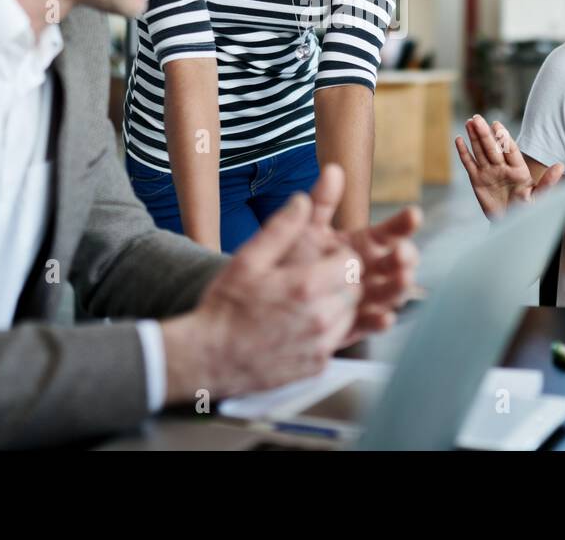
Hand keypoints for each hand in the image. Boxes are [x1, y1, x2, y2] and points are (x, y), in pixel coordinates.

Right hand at [161, 189, 361, 402]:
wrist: (210, 358)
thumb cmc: (226, 306)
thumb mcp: (248, 259)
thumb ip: (281, 228)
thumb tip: (302, 200)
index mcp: (306, 286)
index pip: (351, 263)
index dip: (338, 257)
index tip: (320, 259)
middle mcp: (320, 317)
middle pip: (354, 289)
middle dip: (341, 280)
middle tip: (314, 279)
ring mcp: (320, 345)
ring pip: (350, 315)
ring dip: (337, 305)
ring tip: (306, 302)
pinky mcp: (317, 365)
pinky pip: (337, 340)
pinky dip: (328, 330)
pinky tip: (300, 325)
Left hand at [287, 164, 421, 346]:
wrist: (268, 296)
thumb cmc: (291, 257)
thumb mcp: (306, 227)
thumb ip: (321, 201)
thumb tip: (333, 169)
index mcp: (363, 245)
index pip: (390, 232)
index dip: (403, 223)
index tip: (414, 214)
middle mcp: (370, 271)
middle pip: (396, 264)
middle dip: (405, 258)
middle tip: (403, 254)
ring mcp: (365, 298)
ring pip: (390, 293)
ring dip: (399, 287)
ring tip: (402, 280)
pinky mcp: (354, 324)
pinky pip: (370, 323)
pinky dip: (380, 321)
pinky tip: (384, 318)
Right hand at [455, 114, 562, 216]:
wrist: (510, 225)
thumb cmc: (527, 211)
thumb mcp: (539, 197)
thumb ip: (548, 182)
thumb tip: (560, 166)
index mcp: (519, 170)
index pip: (510, 150)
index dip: (503, 138)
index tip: (497, 125)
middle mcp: (503, 168)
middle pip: (492, 148)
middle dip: (485, 133)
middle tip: (477, 118)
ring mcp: (489, 172)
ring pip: (480, 152)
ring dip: (474, 137)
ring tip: (469, 122)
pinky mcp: (477, 180)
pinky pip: (470, 164)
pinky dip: (464, 152)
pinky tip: (459, 140)